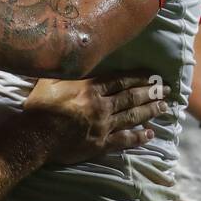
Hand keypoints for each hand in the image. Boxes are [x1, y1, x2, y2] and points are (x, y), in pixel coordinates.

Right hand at [24, 75, 168, 164]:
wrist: (33, 137)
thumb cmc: (38, 107)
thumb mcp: (49, 80)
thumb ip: (66, 70)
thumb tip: (72, 56)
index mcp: (90, 88)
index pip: (121, 81)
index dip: (139, 78)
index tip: (153, 76)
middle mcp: (101, 106)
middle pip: (131, 97)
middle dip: (151, 93)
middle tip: (166, 90)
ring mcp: (102, 126)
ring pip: (132, 117)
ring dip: (150, 111)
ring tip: (164, 107)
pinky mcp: (100, 145)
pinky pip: (124, 140)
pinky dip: (138, 137)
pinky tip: (150, 134)